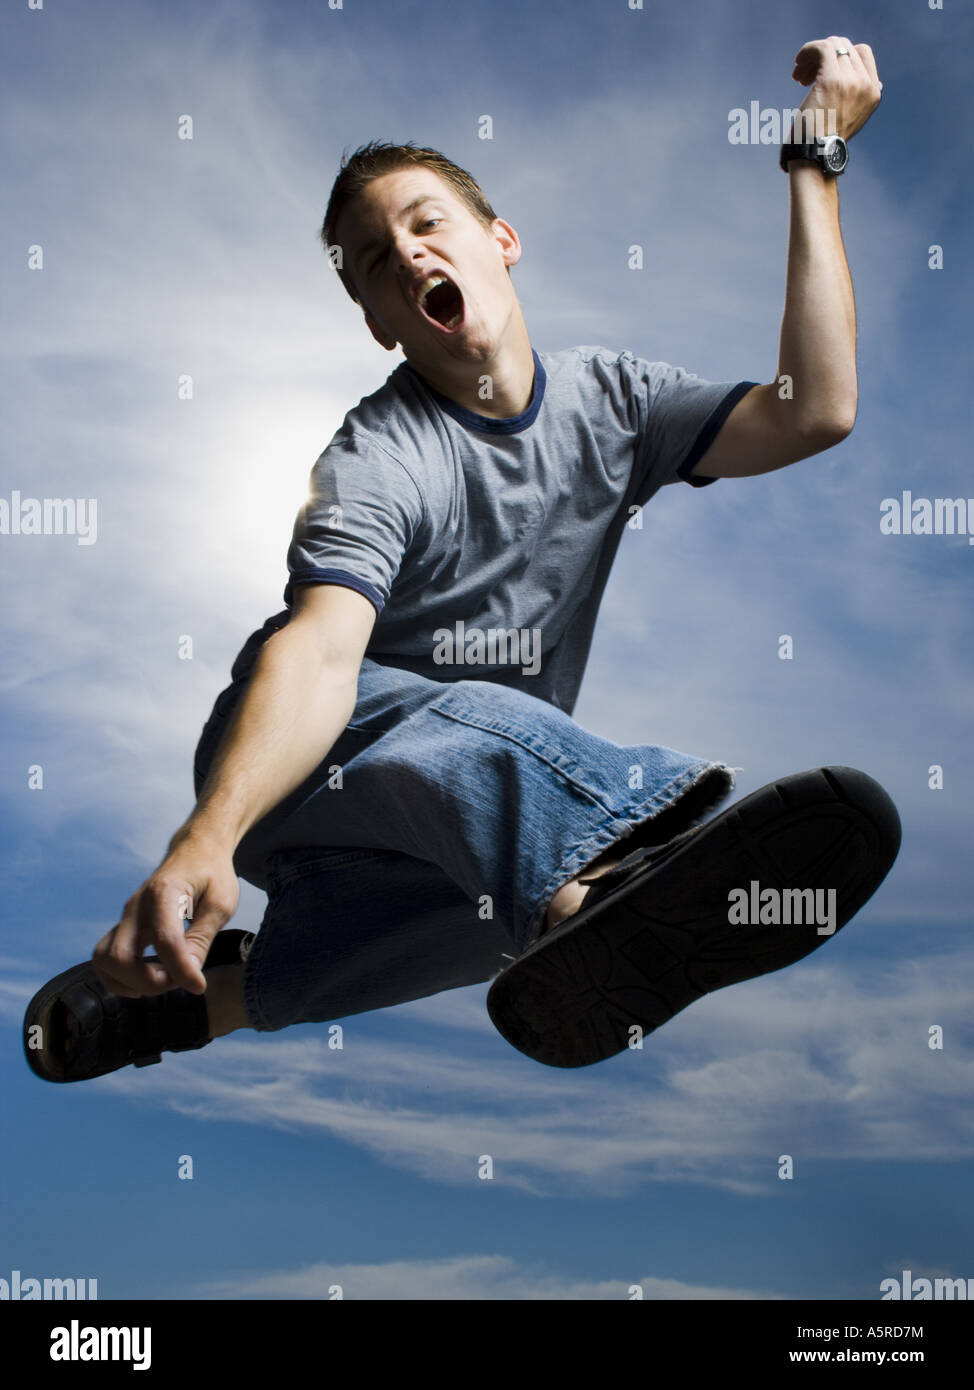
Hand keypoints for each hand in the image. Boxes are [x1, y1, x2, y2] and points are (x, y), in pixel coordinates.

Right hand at [92, 834, 239, 998]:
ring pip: (104, 959)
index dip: (181, 971)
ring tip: (162, 981)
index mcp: (165, 892)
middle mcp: (137, 904)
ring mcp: (126, 915)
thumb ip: (202, 938)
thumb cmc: (212, 874)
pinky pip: (105, 957)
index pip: (164, 942)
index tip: (199, 986)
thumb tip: (189, 974)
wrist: (196, 851)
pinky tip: (146, 979)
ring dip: (130, 981)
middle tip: (179, 980)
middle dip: (149, 981)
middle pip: (120, 956)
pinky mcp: (124, 924)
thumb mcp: (220, 903)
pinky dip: (120, 977)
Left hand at [791, 37, 881, 143]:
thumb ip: (853, 94)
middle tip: (805, 76)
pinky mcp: (832, 80)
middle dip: (823, 57)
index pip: (861, 53)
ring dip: (813, 57)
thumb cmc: (823, 141)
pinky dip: (808, 51)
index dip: (840, 55)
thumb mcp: (847, 115)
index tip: (821, 72)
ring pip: (833, 46)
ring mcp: (851, 81)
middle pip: (845, 47)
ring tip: (799, 75)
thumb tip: (844, 71)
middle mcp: (866, 84)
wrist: (815, 156)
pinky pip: (823, 48)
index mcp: (873, 91)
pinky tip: (798, 65)